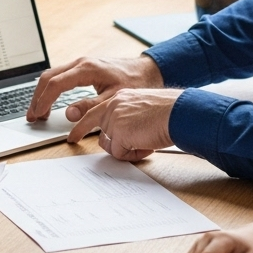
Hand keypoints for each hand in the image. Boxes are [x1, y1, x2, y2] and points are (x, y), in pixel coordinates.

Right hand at [26, 56, 163, 121]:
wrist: (148, 70)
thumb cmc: (135, 83)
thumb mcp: (113, 98)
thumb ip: (90, 107)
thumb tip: (68, 114)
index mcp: (87, 68)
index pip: (55, 84)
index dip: (44, 101)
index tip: (38, 115)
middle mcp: (81, 63)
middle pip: (48, 77)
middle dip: (37, 97)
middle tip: (32, 116)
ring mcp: (81, 63)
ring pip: (52, 76)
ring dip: (42, 93)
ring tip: (38, 112)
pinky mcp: (83, 67)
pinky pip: (60, 76)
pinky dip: (51, 89)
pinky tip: (49, 101)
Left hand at [65, 88, 181, 160]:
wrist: (179, 112)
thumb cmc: (169, 113)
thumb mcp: (143, 110)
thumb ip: (127, 120)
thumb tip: (120, 139)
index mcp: (120, 98)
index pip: (94, 113)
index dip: (82, 127)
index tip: (73, 136)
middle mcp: (114, 106)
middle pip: (101, 133)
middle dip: (115, 144)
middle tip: (114, 145)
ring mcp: (114, 119)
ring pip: (110, 145)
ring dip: (128, 149)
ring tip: (147, 141)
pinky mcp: (119, 133)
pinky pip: (119, 154)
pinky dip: (133, 154)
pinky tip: (147, 145)